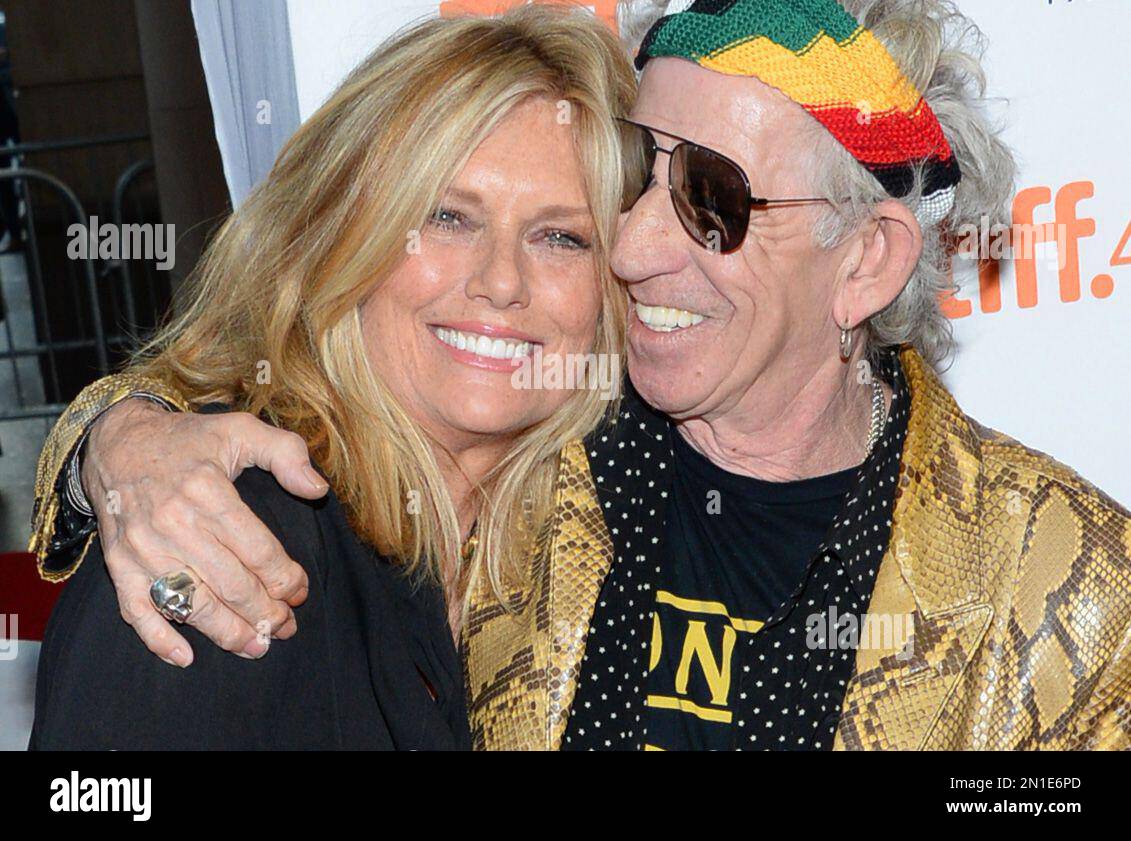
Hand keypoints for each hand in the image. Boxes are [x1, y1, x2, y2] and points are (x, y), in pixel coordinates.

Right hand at [81, 399, 328, 666]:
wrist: (117, 443)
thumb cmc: (188, 440)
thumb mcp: (241, 429)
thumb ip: (286, 452)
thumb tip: (318, 490)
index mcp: (208, 491)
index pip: (257, 550)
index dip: (285, 578)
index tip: (301, 591)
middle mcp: (174, 523)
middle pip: (230, 584)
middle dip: (265, 613)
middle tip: (287, 626)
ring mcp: (143, 548)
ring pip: (192, 603)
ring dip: (227, 633)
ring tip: (257, 647)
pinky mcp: (118, 564)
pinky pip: (137, 610)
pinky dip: (159, 638)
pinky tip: (187, 656)